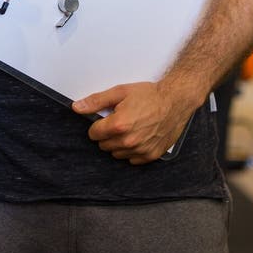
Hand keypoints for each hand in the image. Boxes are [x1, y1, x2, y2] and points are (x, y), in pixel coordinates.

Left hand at [72, 82, 191, 163]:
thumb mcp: (120, 92)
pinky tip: (139, 136)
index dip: (97, 125)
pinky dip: (132, 150)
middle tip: (119, 121)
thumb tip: (77, 108)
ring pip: (117, 153)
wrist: (175, 100)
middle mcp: (129, 141)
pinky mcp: (151, 155)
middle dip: (107, 134)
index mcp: (118, 125)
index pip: (93, 134)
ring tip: (130, 128)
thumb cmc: (150, 95)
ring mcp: (140, 150)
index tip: (105, 119)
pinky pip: (132, 159)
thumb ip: (96, 101)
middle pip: (104, 145)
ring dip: (119, 143)